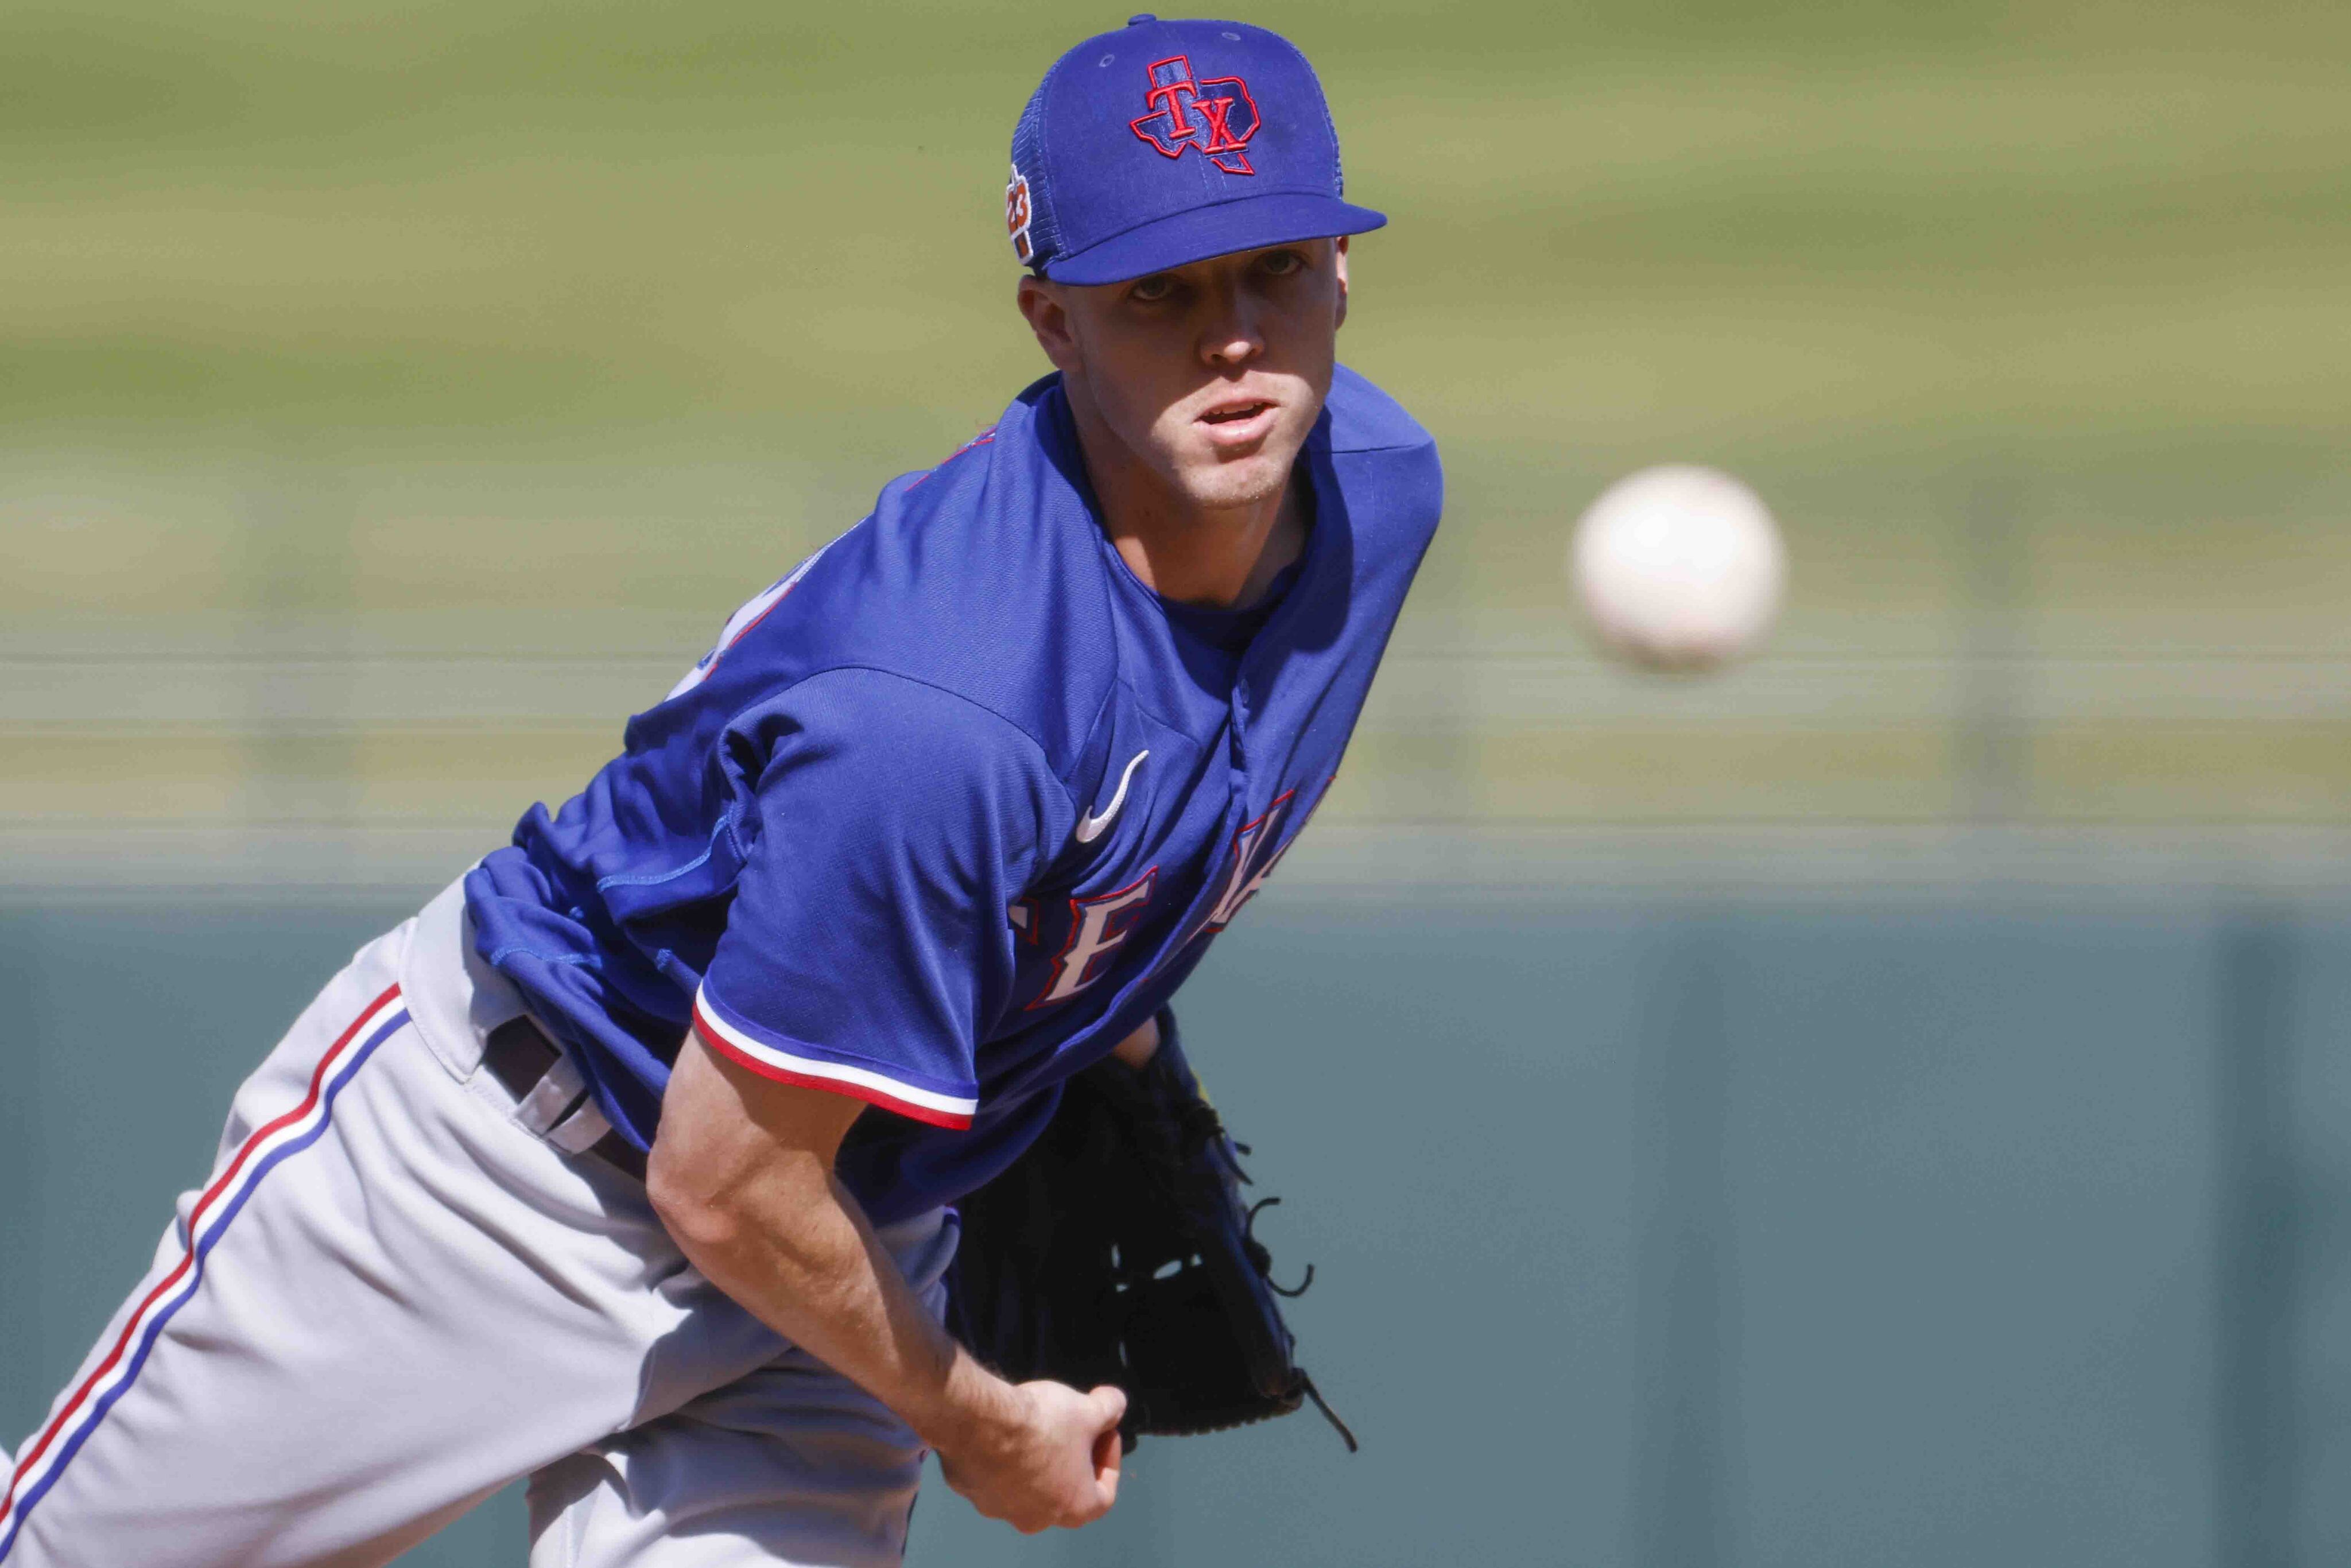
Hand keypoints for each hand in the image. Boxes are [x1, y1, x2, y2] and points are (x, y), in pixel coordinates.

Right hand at [937, 1379, 1125, 1533]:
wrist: (979, 1422)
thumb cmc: (1043, 1424)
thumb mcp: (1088, 1410)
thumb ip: (1110, 1409)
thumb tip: (1116, 1404)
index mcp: (1074, 1507)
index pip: (1105, 1493)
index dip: (1110, 1459)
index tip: (1105, 1431)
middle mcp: (1037, 1518)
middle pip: (1065, 1490)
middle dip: (1073, 1458)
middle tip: (1074, 1427)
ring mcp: (1001, 1508)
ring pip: (1028, 1485)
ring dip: (1039, 1458)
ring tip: (1038, 1425)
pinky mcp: (973, 1490)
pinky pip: (995, 1474)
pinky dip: (1005, 1455)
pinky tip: (1006, 1427)